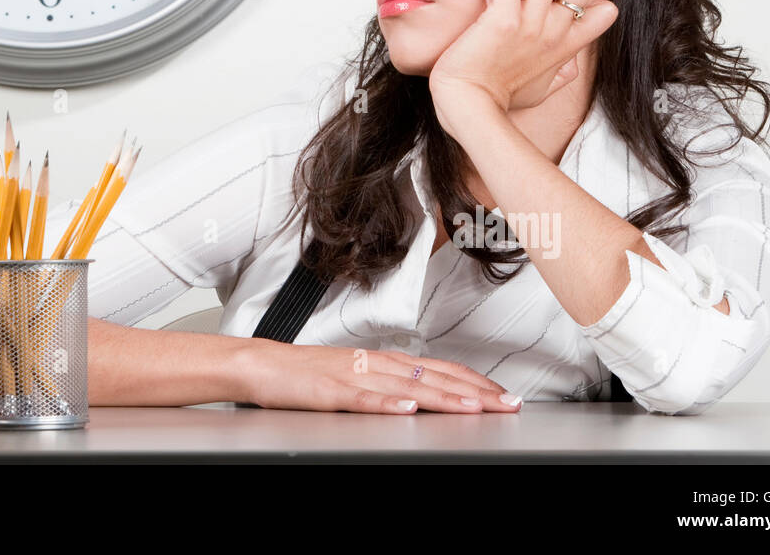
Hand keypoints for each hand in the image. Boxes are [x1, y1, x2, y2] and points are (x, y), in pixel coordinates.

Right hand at [242, 339, 520, 413]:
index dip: (473, 382)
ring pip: (406, 385)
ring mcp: (353, 376)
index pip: (438, 369)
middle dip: (474, 391)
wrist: (261, 364)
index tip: (503, 395)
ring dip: (443, 396)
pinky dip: (387, 402)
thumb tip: (424, 396)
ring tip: (473, 406)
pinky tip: (407, 408)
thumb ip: (388, 384)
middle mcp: (374, 364)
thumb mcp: (355, 376)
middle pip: (433, 376)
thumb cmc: (305, 374)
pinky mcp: (330, 391)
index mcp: (381, 361)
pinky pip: (362, 398)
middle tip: (507, 403)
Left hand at [428, 0, 618, 129]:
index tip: (560, 5)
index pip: (608, 11)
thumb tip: (573, 65)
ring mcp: (530, 24)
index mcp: (567, 46)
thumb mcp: (543, 90)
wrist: (468, 104)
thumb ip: (562, 73)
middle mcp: (555, 31)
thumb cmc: (501, 97)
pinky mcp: (502, 19)